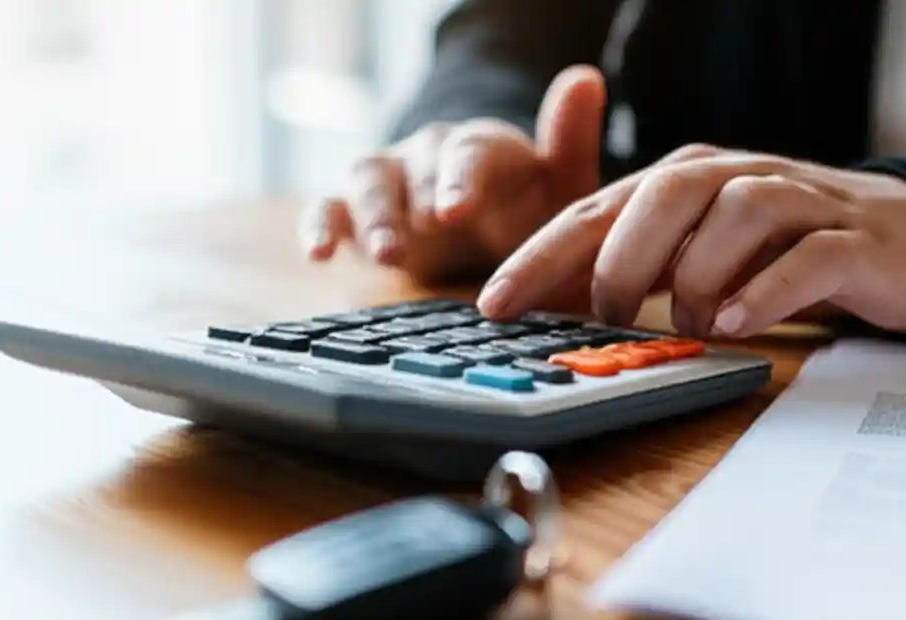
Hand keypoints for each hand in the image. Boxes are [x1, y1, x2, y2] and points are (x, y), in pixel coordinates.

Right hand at [301, 65, 605, 280]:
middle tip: (419, 235)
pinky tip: (319, 253)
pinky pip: (330, 209)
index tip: (457, 211)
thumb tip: (586, 77)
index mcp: (481, 146)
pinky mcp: (355, 212)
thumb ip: (570, 138)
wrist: (494, 234)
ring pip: (368, 181)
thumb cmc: (529, 209)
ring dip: (372, 216)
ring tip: (386, 254)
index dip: (460, 179)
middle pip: (415, 164)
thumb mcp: (563, 186)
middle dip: (415, 200)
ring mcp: (389, 179)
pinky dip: (319, 226)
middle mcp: (428, 153)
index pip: (470, 150)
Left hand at [476, 144, 905, 336]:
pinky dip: (766, 290)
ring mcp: (800, 204)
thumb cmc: (791, 249)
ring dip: (696, 276)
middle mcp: (738, 179)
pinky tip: (739, 323)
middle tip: (604, 316)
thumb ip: (646, 269)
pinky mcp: (851, 242)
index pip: (601, 208)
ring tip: (686, 323)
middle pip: (663, 196)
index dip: (542, 255)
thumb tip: (567, 312)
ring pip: (734, 216)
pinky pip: (804, 257)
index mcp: (690, 181)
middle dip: (619, 260)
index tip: (494, 304)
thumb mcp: (705, 253)